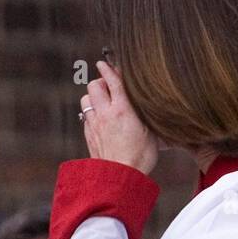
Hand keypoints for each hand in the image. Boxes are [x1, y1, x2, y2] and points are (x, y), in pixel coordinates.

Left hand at [80, 60, 158, 174]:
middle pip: (94, 86)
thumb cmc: (141, 156)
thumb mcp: (152, 130)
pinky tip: (99, 116)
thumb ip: (145, 112)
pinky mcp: (89, 136)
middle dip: (100, 81)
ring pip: (85, 100)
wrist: (120, 177)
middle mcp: (105, 114)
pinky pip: (85, 116)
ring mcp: (94, 125)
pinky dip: (90, 112)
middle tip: (109, 85)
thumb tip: (148, 102)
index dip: (108, 69)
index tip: (104, 61)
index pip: (113, 81)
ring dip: (93, 96)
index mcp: (123, 109)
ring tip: (103, 99)